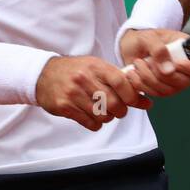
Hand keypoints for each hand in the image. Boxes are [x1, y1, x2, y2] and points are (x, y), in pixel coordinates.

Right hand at [36, 55, 151, 130]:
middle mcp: (84, 78)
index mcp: (95, 66)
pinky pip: (89, 123)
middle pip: (114, 102)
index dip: (132, 95)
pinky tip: (91, 116)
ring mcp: (73, 93)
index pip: (121, 82)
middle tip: (118, 110)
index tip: (134, 101)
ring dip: (107, 118)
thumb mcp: (96, 68)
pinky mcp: (65, 107)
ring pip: (102, 115)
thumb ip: (120, 82)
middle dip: (121, 111)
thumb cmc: (75, 71)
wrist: (43, 74)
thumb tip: (146, 101)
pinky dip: (95, 124)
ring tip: (103, 112)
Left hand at [118, 28, 189, 96]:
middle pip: (185, 82)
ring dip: (148, 78)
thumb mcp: (149, 37)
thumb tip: (169, 71)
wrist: (131, 47)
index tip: (176, 63)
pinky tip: (133, 73)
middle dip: (161, 74)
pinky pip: (157, 94)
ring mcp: (176, 81)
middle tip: (145, 60)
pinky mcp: (163, 89)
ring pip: (169, 90)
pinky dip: (142, 85)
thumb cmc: (144, 38)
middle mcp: (186, 68)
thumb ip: (158, 49)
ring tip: (137, 64)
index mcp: (189, 50)